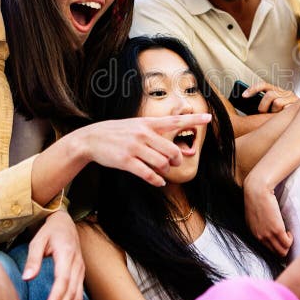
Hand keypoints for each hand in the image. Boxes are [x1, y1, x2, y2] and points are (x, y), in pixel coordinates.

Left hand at [22, 211, 84, 299]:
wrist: (65, 223)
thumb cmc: (50, 231)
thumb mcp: (38, 240)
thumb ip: (33, 259)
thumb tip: (26, 277)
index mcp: (67, 255)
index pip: (63, 280)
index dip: (56, 297)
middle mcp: (77, 265)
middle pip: (71, 293)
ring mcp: (81, 271)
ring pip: (77, 298)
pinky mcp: (80, 276)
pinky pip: (79, 296)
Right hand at [75, 113, 211, 185]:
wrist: (91, 138)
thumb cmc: (118, 133)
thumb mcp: (136, 125)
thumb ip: (154, 130)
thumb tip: (172, 144)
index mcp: (148, 123)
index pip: (175, 120)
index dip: (193, 120)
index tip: (209, 118)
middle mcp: (143, 134)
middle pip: (172, 150)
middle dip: (177, 159)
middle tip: (175, 163)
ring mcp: (134, 147)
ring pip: (162, 163)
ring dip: (166, 170)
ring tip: (163, 171)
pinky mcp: (126, 161)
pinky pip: (148, 174)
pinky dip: (156, 180)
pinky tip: (159, 182)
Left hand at [243, 173, 292, 255]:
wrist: (257, 190)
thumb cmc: (256, 197)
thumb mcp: (254, 213)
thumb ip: (259, 223)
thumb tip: (268, 224)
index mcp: (254, 233)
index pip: (267, 248)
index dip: (276, 246)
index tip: (281, 240)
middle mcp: (260, 237)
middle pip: (275, 252)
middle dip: (283, 248)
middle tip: (287, 239)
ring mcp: (268, 234)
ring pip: (282, 251)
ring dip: (287, 244)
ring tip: (288, 234)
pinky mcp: (276, 230)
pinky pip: (287, 243)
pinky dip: (290, 239)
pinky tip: (289, 231)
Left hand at [244, 82, 298, 112]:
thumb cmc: (282, 115)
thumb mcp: (272, 107)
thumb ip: (264, 104)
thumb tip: (247, 104)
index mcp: (277, 90)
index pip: (264, 85)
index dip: (253, 89)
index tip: (243, 96)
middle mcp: (285, 92)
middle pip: (269, 94)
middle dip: (263, 106)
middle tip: (262, 113)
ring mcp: (292, 98)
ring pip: (277, 102)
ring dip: (273, 112)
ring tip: (275, 116)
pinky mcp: (297, 105)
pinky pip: (286, 109)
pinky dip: (282, 114)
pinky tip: (282, 117)